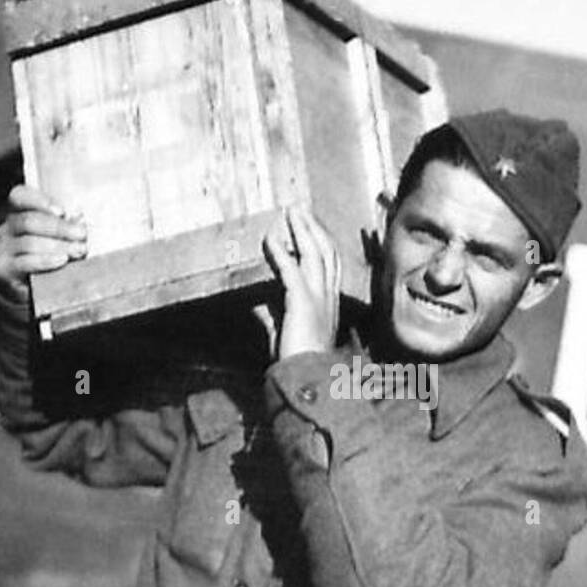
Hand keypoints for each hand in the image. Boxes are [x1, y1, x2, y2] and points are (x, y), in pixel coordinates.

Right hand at [0, 184, 87, 298]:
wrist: (31, 293)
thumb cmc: (47, 260)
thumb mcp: (56, 240)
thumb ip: (65, 226)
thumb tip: (79, 218)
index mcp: (17, 214)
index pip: (20, 196)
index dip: (39, 200)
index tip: (62, 211)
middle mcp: (6, 229)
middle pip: (29, 220)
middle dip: (59, 227)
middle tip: (82, 235)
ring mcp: (2, 249)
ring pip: (29, 242)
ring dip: (58, 246)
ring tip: (78, 250)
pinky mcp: (2, 269)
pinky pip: (25, 262)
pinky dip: (46, 260)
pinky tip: (61, 260)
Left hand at [262, 207, 340, 360]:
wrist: (307, 377)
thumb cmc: (297, 359)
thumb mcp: (283, 332)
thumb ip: (271, 314)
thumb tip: (256, 303)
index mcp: (328, 302)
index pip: (330, 264)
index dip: (320, 241)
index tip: (308, 225)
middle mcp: (328, 296)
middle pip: (326, 251)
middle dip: (313, 227)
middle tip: (300, 208)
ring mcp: (319, 297)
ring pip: (315, 253)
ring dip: (302, 229)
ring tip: (291, 212)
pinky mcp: (303, 301)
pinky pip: (291, 268)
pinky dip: (281, 250)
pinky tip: (271, 237)